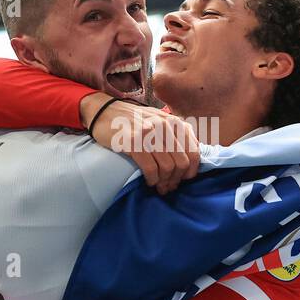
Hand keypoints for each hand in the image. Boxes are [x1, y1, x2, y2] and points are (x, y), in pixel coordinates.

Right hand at [80, 93, 199, 194]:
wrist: (104, 111)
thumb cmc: (133, 120)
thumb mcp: (159, 120)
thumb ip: (177, 133)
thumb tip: (192, 156)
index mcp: (174, 122)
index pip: (194, 152)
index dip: (191, 170)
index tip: (183, 179)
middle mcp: (165, 126)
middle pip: (182, 163)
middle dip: (177, 179)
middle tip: (169, 187)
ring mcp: (149, 134)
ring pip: (168, 167)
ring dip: (165, 182)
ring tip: (160, 187)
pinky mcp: (134, 143)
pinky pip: (151, 169)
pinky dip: (153, 180)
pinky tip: (150, 181)